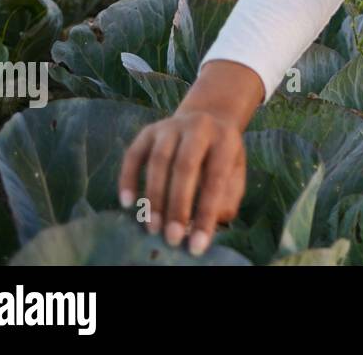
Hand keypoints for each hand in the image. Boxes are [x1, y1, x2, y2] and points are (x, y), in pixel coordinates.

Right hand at [118, 61, 260, 255]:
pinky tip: (128, 203)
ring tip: (153, 227)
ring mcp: (171, 126)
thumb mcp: (234, 172)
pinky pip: (133, 155)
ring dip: (154, 197)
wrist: (208, 118)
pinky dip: (128, 179)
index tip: (197, 244)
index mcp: (225, 139)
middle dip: (177, 206)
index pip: (216, 180)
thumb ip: (227, 197)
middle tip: (171, 238)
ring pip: (158, 161)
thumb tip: (209, 224)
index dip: (206, 214)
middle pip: (185, 167)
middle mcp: (198, 127)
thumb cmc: (222, 155)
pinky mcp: (148, 131)